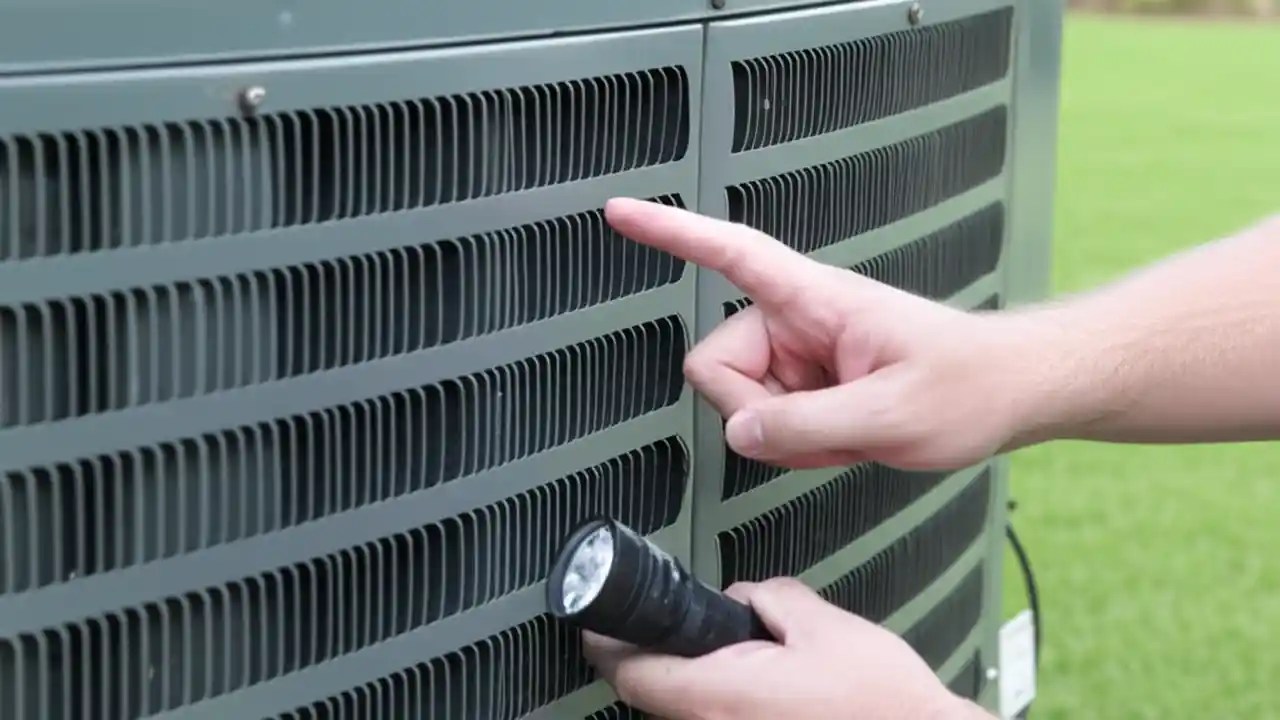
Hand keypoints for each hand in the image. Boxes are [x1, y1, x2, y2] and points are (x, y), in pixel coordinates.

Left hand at [583, 578, 988, 719]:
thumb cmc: (882, 706)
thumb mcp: (822, 623)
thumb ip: (766, 596)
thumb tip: (743, 596)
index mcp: (719, 694)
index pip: (627, 670)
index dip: (607, 639)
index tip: (598, 620)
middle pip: (649, 694)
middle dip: (653, 656)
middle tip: (670, 626)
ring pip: (682, 712)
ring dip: (689, 681)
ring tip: (729, 654)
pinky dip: (720, 700)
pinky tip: (757, 687)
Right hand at [606, 198, 1034, 469]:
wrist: (1008, 395)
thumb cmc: (969, 384)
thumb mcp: (891, 415)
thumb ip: (804, 425)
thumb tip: (738, 431)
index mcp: (814, 300)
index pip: (730, 251)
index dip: (672, 232)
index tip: (619, 214)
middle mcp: (797, 321)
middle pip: (716, 366)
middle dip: (756, 413)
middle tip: (822, 429)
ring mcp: (800, 356)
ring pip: (741, 405)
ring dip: (787, 434)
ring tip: (849, 429)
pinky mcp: (808, 385)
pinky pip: (769, 424)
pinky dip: (801, 444)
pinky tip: (845, 436)